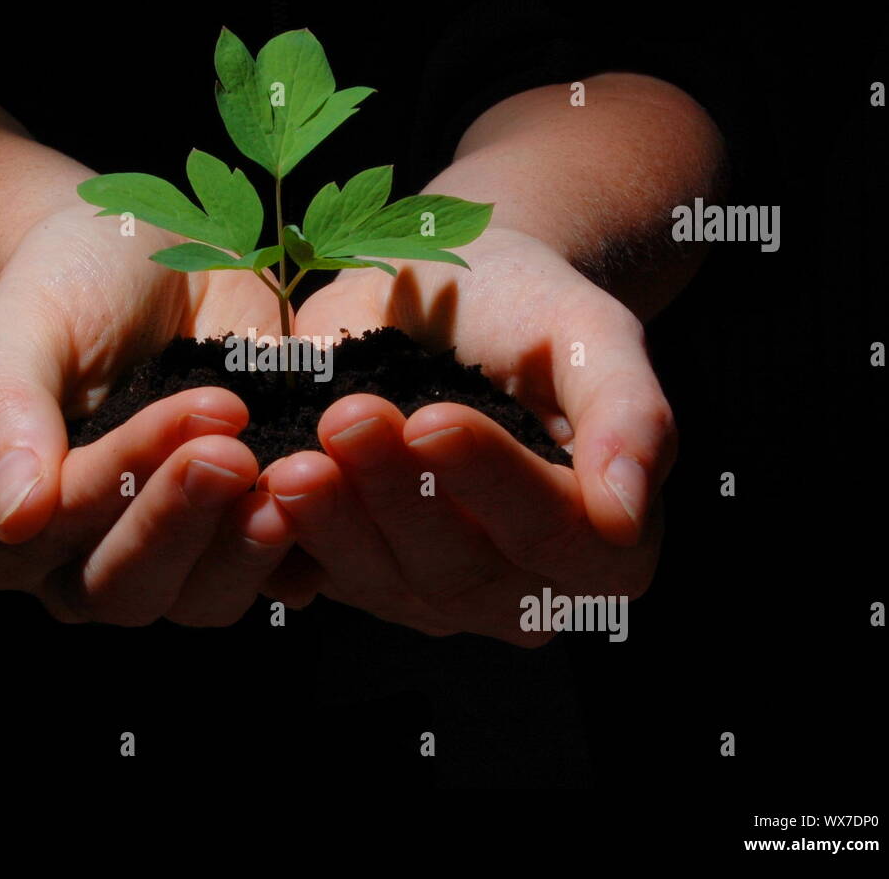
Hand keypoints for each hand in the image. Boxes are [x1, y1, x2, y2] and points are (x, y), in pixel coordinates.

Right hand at [0, 206, 296, 625]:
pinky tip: (337, 500)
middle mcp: (73, 558)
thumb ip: (4, 415)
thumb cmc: (66, 286)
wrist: (144, 261)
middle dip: (182, 519)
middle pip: (122, 587)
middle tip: (235, 450)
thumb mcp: (22, 326)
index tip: (190, 413)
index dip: (115, 482)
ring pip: (199, 601)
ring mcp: (160, 555)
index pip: (49, 533)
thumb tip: (16, 516)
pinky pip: (270, 577)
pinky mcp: (230, 539)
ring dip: (246, 550)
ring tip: (294, 481)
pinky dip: (304, 550)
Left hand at [258, 228, 675, 642]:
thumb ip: (630, 413)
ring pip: (383, 581)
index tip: (436, 420)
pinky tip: (258, 492)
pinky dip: (286, 541)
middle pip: (460, 567)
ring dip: (335, 523)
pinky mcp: (362, 577)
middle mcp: (522, 586)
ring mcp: (436, 592)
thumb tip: (626, 513)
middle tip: (348, 418)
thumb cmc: (530, 309)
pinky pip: (321, 576)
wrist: (451, 295)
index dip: (495, 483)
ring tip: (294, 461)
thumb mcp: (592, 334)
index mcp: (600, 541)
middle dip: (399, 495)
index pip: (554, 533)